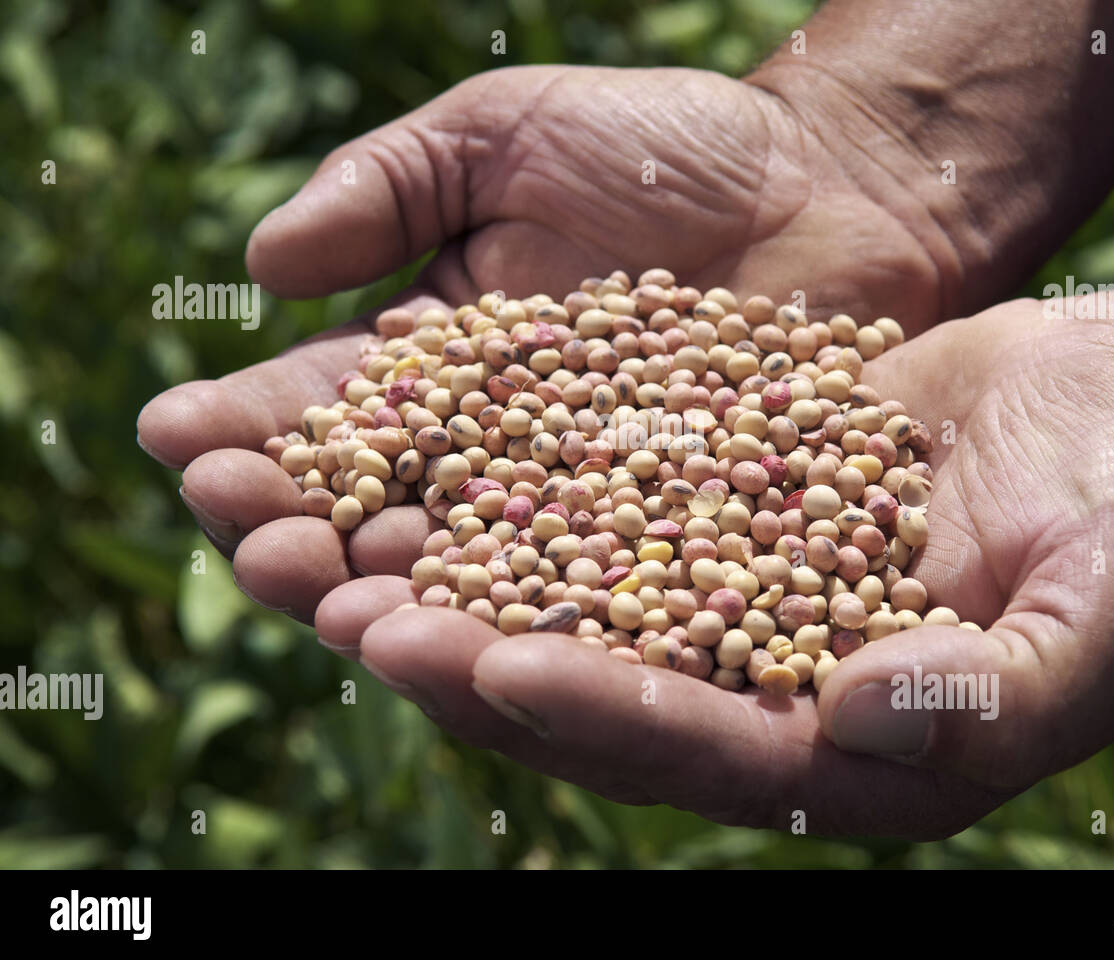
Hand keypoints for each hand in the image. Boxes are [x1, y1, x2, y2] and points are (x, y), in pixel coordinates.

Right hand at [138, 63, 962, 619]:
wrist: (838, 184)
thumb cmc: (669, 144)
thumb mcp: (507, 134)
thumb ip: (391, 185)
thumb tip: (262, 267)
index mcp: (441, 369)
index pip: (325, 415)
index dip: (251, 431)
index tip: (181, 439)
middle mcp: (501, 458)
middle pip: (381, 517)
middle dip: (304, 535)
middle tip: (256, 544)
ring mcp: (588, 512)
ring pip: (474, 579)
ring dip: (399, 601)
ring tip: (335, 607)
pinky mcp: (680, 548)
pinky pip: (602, 599)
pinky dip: (541, 624)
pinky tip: (482, 645)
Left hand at [340, 295, 1113, 836]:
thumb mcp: (1111, 611)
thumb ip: (997, 694)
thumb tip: (856, 724)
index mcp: (863, 746)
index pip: (713, 750)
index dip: (605, 714)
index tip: (493, 667)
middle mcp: (781, 685)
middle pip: (615, 690)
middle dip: (487, 661)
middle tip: (360, 623)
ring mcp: (743, 592)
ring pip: (586, 600)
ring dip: (474, 579)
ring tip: (354, 552)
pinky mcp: (728, 502)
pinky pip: (612, 500)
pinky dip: (528, 484)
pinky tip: (441, 447)